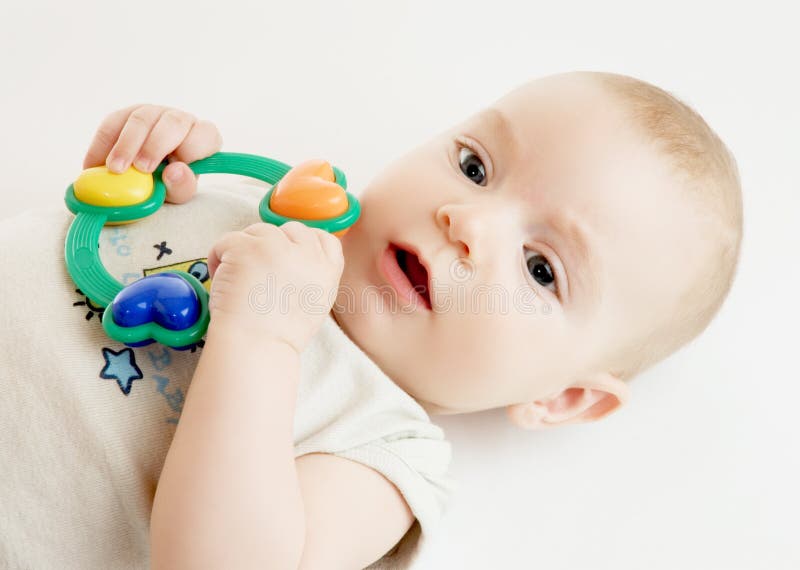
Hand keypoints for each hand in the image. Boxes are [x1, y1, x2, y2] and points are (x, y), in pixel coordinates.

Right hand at [82, 103, 222, 203]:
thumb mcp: (179, 193)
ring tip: (116, 169)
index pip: (205, 134)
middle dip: (155, 145)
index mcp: (203, 138)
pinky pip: (112, 122)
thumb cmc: (170, 185)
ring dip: (126, 144)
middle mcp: (181, 120)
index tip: (170, 169)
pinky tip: (95, 165)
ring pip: (141, 117)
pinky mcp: (126, 115)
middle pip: (173, 122)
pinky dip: (102, 144)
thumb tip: (174, 172)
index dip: (190, 149)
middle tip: (140, 169)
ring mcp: (153, 113)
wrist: (144, 182)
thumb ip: (181, 186)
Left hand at [206, 221, 344, 353]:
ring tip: (237, 282)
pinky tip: (221, 280)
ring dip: (243, 251)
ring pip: (256, 232)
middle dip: (271, 246)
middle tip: (257, 276)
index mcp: (327, 270)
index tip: (284, 260)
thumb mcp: (315, 303)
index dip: (300, 244)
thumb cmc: (279, 336)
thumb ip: (312, 275)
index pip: (322, 237)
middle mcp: (306, 253)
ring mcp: (276, 247)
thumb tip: (295, 257)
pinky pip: (226, 240)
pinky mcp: (247, 247)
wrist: (256, 347)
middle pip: (288, 230)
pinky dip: (218, 258)